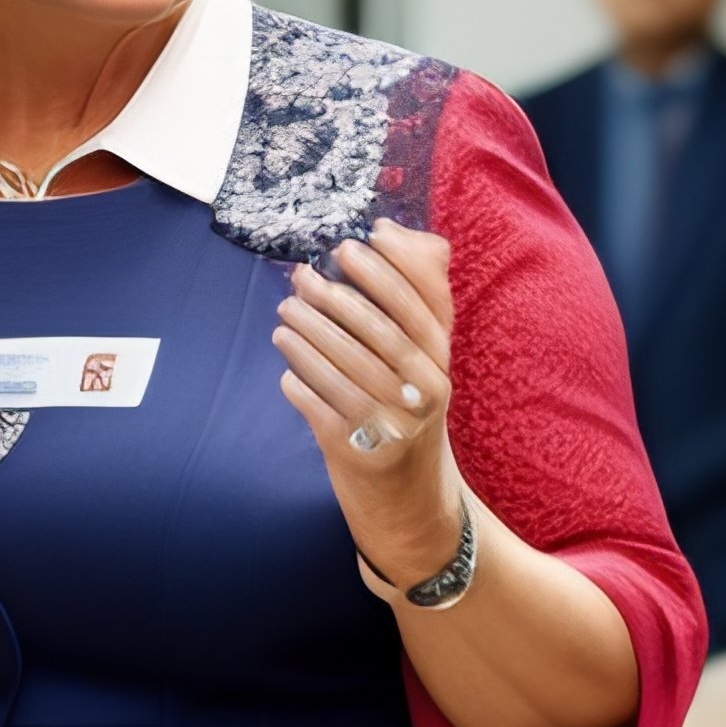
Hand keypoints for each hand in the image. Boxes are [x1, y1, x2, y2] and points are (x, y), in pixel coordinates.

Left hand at [274, 221, 465, 587]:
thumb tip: (391, 226)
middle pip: (381, 336)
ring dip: (308, 338)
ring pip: (346, 370)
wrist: (409, 500)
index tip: (349, 247)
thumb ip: (417, 295)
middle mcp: (426, 394)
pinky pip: (322, 409)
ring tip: (284, 317)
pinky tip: (287, 370)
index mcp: (441, 364)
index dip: (386, 272)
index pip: (422, 308)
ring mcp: (396, 426)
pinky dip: (300, 385)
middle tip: (302, 277)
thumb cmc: (407, 411)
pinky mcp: (362, 454)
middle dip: (336, 301)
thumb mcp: (424, 358)